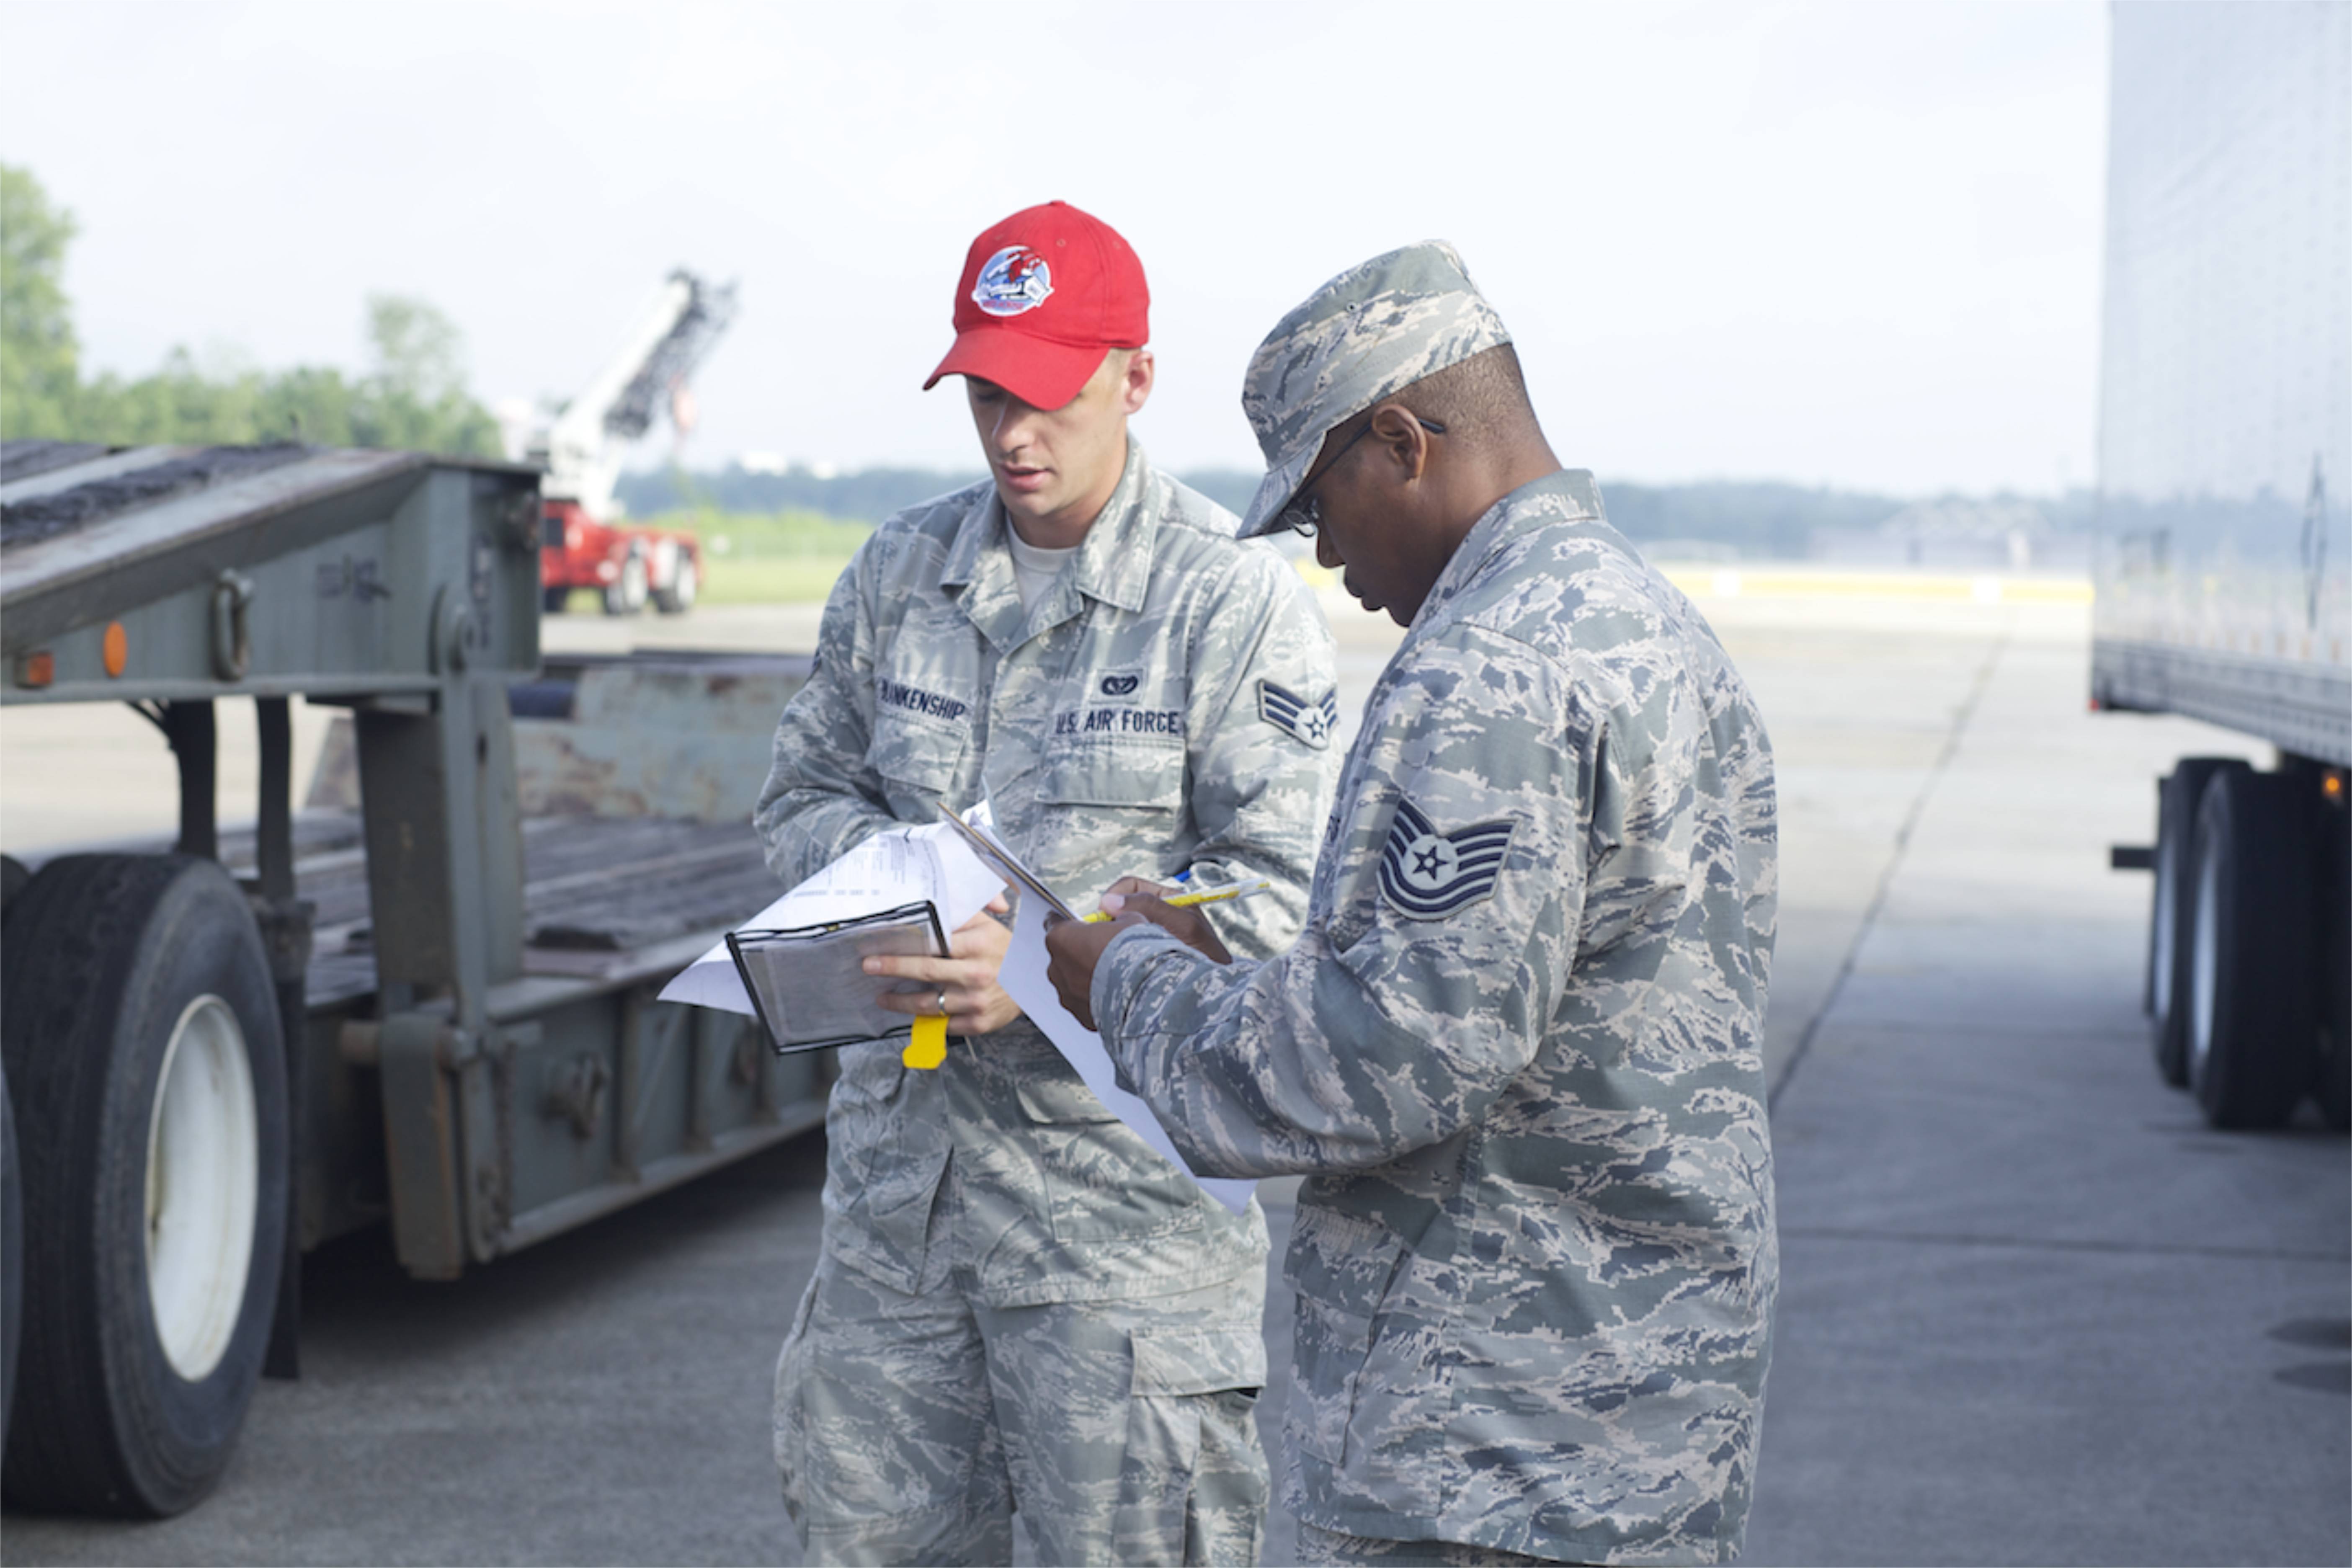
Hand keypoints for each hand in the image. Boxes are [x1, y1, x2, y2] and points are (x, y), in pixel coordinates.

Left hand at [868, 896, 1021, 1034]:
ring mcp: (977, 1001)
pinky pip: (943, 1023)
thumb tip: (933, 902)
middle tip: (869, 967)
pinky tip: (909, 1013)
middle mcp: (978, 973)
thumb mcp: (988, 925)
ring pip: (929, 1004)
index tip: (879, 948)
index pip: (933, 945)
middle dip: (893, 970)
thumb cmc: (1005, 950)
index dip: (903, 947)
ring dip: (900, 1001)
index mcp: (979, 944)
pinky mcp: (978, 1023)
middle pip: (925, 972)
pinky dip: (923, 1020)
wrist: (1034, 982)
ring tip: (882, 996)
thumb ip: (963, 912)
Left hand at [1042, 910, 1135, 1030]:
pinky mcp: (1079, 1013)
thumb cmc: (1133, 954)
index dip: (1071, 922)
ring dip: (1086, 977)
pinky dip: (1095, 998)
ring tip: (1112, 976)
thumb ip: (1117, 915)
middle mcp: (1057, 967)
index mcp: (1061, 938)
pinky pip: (1084, 1001)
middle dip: (1080, 952)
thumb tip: (1118, 914)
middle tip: (1104, 950)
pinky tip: (1114, 993)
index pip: (1054, 922)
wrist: (1144, 992)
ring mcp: (1066, 993)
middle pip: (1064, 955)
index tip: (1082, 924)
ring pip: (1072, 981)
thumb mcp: (1130, 920)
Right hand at [1098, 876, 1233, 964]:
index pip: (1131, 886)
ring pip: (1119, 928)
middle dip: (1111, 919)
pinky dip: (1117, 952)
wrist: (1214, 993)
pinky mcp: (1143, 954)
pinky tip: (1120, 963)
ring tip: (1116, 951)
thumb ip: (1150, 907)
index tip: (1105, 913)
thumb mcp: (1183, 926)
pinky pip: (1122, 947)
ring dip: (1113, 937)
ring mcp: (1149, 935)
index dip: (1115, 896)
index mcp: (1169, 899)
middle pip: (1122, 907)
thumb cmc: (1206, 958)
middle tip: (1109, 936)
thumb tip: (1110, 900)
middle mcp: (1158, 914)